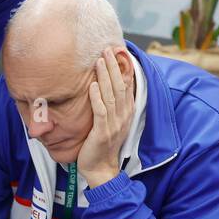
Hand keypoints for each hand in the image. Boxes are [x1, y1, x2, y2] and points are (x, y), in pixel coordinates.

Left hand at [78, 48, 135, 187]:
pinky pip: (101, 111)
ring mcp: (114, 124)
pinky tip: (91, 86)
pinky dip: (96, 98)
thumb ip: (110, 105)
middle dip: (113, 67)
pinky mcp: (103, 132)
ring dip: (105, 77)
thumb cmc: (102, 144)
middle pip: (120, 86)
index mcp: (127, 112)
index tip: (117, 52)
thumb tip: (102, 85)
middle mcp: (123, 116)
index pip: (127, 85)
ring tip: (99, 61)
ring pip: (111, 95)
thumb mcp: (110, 121)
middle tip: (107, 50)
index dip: (122, 68)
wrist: (101, 168)